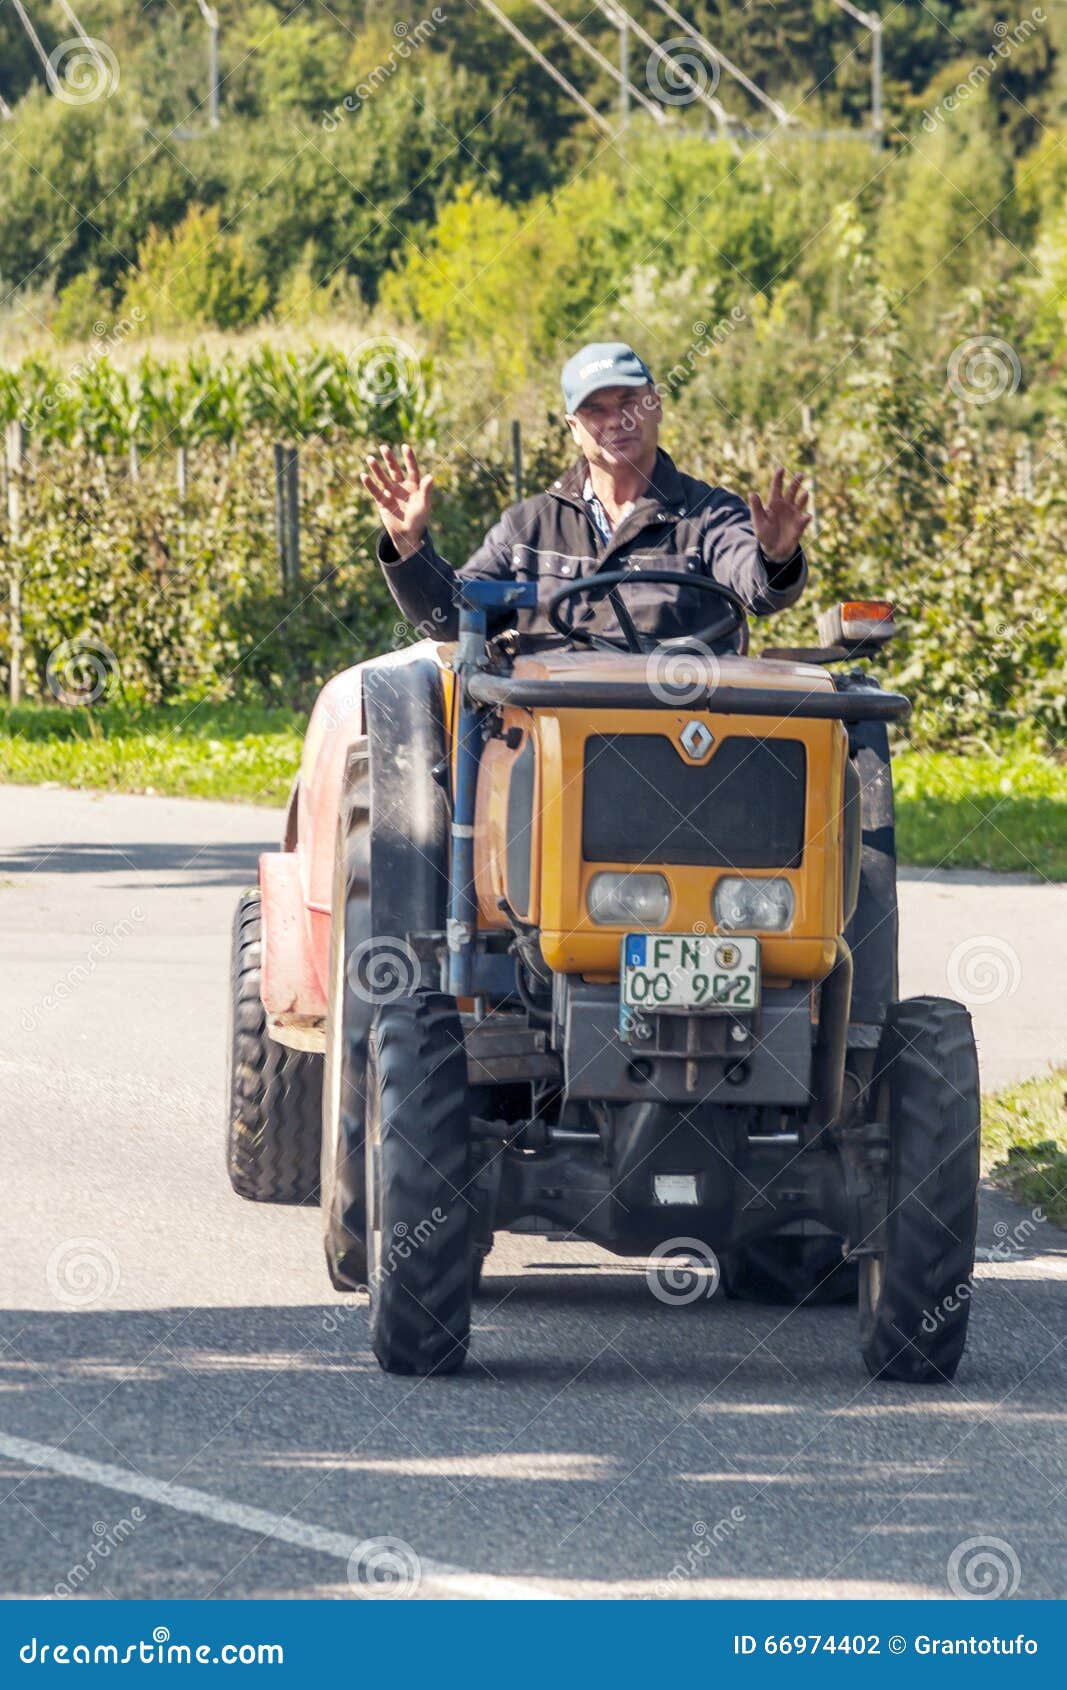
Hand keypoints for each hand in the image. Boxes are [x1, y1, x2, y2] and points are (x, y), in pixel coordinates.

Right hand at [360, 443, 433, 559]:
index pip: (412, 469)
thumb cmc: (419, 520)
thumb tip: (431, 476)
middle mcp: (402, 487)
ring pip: (383, 478)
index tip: (405, 447)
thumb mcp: (424, 505)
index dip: (409, 459)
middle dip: (389, 459)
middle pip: (395, 470)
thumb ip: (426, 491)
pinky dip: (370, 484)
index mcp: (414, 486)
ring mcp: (392, 494)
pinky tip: (364, 475)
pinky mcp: (383, 502)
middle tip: (383, 447)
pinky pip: (375, 491)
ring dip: (376, 469)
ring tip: (370, 458)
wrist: (408, 535)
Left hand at [749, 466, 810, 562]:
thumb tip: (752, 493)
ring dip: (803, 498)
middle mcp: (786, 505)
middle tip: (800, 474)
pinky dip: (806, 518)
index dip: (778, 478)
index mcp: (774, 503)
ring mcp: (794, 513)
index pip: (776, 487)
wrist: (774, 549)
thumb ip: (756, 508)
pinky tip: (807, 517)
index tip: (781, 469)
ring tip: (805, 494)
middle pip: (792, 490)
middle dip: (796, 482)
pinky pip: (805, 519)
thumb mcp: (758, 521)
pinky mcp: (800, 524)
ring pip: (801, 502)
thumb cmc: (764, 533)